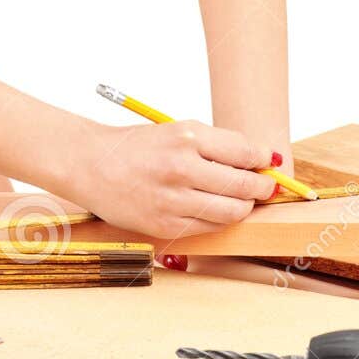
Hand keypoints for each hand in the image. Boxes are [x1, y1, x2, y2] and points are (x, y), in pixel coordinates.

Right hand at [77, 118, 278, 240]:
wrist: (90, 165)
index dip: (263, 159)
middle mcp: (182, 167)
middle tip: (266, 186)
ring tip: (243, 200)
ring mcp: (174, 199)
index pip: (244, 151)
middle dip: (263, 187)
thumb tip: (257, 159)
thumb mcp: (175, 131)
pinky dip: (221, 220)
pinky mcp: (166, 224)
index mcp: (186, 137)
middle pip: (245, 184)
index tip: (268, 163)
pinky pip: (210, 228)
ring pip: (233, 211)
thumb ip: (215, 145)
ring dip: (245, 206)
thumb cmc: (135, 146)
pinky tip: (216, 210)